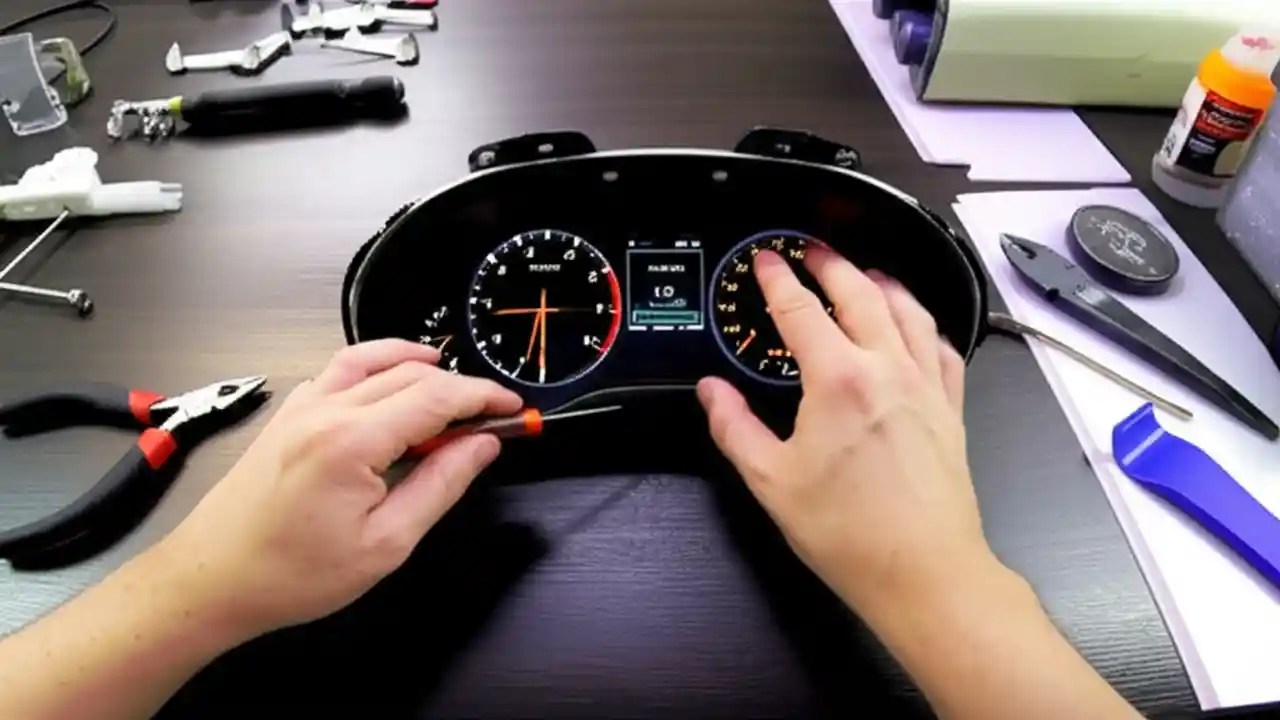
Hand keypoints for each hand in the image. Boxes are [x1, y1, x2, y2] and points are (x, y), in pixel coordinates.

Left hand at [157, 340, 521, 639]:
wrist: (212, 580)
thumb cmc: (289, 574)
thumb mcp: (386, 543)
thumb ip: (441, 486)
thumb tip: (481, 447)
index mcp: (352, 442)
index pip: (437, 397)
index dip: (483, 398)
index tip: (512, 410)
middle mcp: (324, 411)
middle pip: (411, 374)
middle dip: (460, 388)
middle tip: (491, 418)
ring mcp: (301, 407)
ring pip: (373, 360)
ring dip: (419, 365)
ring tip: (451, 388)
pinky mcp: (288, 415)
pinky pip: (341, 371)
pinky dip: (377, 368)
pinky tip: (392, 389)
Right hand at [698, 247, 990, 617]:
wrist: (924, 571)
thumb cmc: (852, 534)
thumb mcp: (771, 481)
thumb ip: (735, 427)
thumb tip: (713, 393)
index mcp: (838, 381)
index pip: (800, 309)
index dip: (778, 279)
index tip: (767, 262)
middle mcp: (887, 371)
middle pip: (860, 292)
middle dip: (831, 264)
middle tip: (812, 251)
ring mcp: (925, 387)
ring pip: (907, 311)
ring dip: (881, 282)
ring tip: (865, 272)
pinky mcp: (950, 409)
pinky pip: (942, 348)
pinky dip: (926, 324)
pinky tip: (917, 326)